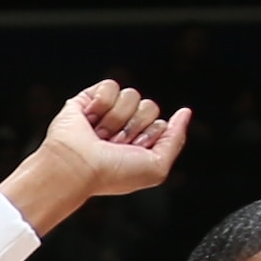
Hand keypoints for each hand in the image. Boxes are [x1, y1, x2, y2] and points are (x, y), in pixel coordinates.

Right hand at [1, 79, 188, 233]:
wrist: (76, 167)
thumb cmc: (110, 174)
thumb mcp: (157, 167)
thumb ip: (176, 139)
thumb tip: (185, 112)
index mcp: (137, 143)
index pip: (160, 123)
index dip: (149, 136)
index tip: (131, 151)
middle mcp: (122, 127)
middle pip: (150, 107)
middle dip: (134, 126)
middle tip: (114, 143)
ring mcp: (105, 113)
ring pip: (132, 95)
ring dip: (116, 118)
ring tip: (99, 135)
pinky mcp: (87, 100)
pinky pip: (110, 86)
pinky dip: (101, 103)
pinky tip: (90, 119)